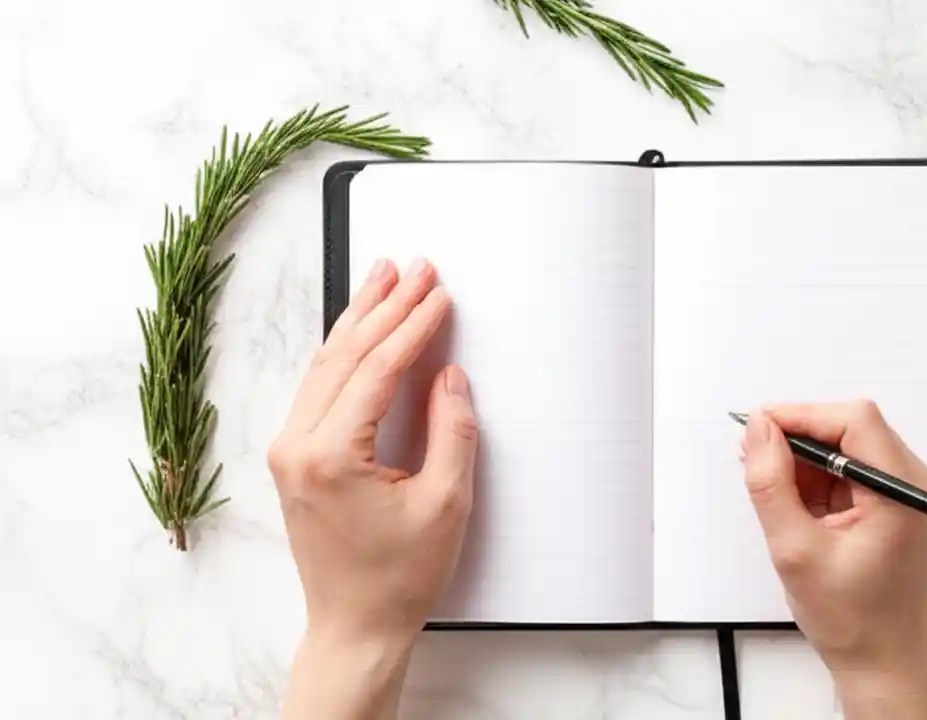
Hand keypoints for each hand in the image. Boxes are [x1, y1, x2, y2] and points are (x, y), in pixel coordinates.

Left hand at [269, 257, 477, 718]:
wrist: (354, 627)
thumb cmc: (397, 578)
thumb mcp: (444, 504)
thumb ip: (451, 432)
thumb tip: (448, 376)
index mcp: (328, 457)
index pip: (377, 370)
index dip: (414, 327)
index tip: (439, 295)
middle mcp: (297, 447)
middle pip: (344, 356)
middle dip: (384, 306)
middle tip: (416, 268)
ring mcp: (289, 451)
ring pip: (325, 365)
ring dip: (359, 319)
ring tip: (385, 277)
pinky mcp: (295, 459)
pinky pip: (319, 387)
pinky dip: (345, 352)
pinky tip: (360, 328)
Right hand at [740, 401, 926, 718]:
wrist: (881, 662)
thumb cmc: (849, 620)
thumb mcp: (794, 549)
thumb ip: (772, 483)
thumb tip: (758, 429)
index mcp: (907, 494)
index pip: (855, 422)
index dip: (802, 416)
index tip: (758, 427)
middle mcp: (921, 486)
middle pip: (854, 429)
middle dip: (801, 439)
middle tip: (756, 458)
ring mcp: (914, 495)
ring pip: (852, 447)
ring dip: (809, 461)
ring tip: (776, 492)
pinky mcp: (902, 505)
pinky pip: (857, 471)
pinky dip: (823, 479)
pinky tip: (798, 504)